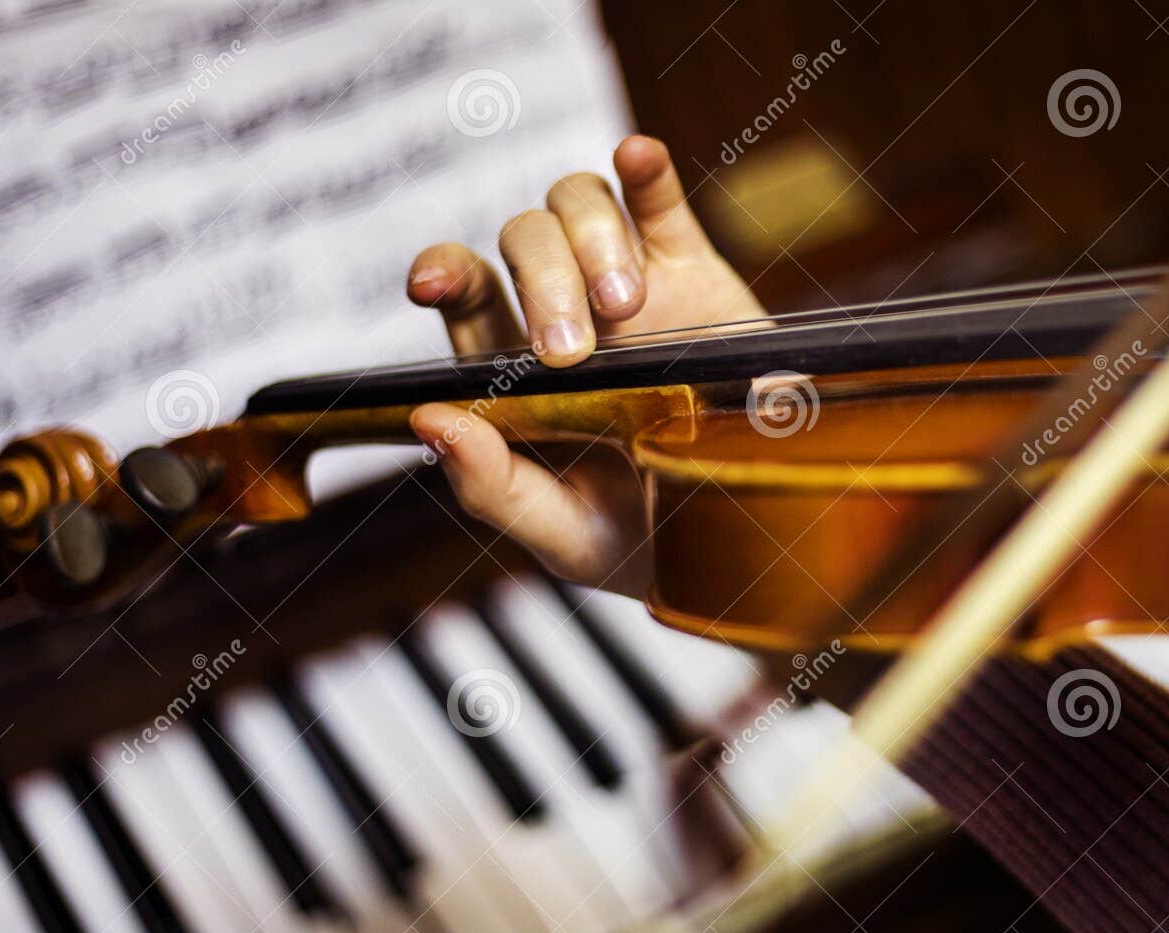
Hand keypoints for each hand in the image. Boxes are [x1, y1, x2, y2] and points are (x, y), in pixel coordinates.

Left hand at [405, 135, 763, 595]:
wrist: (738, 535)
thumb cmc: (630, 539)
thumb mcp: (559, 533)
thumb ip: (489, 486)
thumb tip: (431, 418)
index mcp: (514, 366)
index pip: (464, 291)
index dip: (445, 271)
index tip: (432, 283)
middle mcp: (562, 310)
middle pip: (525, 240)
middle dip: (543, 282)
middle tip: (574, 352)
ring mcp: (628, 284)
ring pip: (578, 203)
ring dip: (591, 237)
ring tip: (628, 307)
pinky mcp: (692, 271)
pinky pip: (658, 199)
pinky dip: (645, 171)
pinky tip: (637, 158)